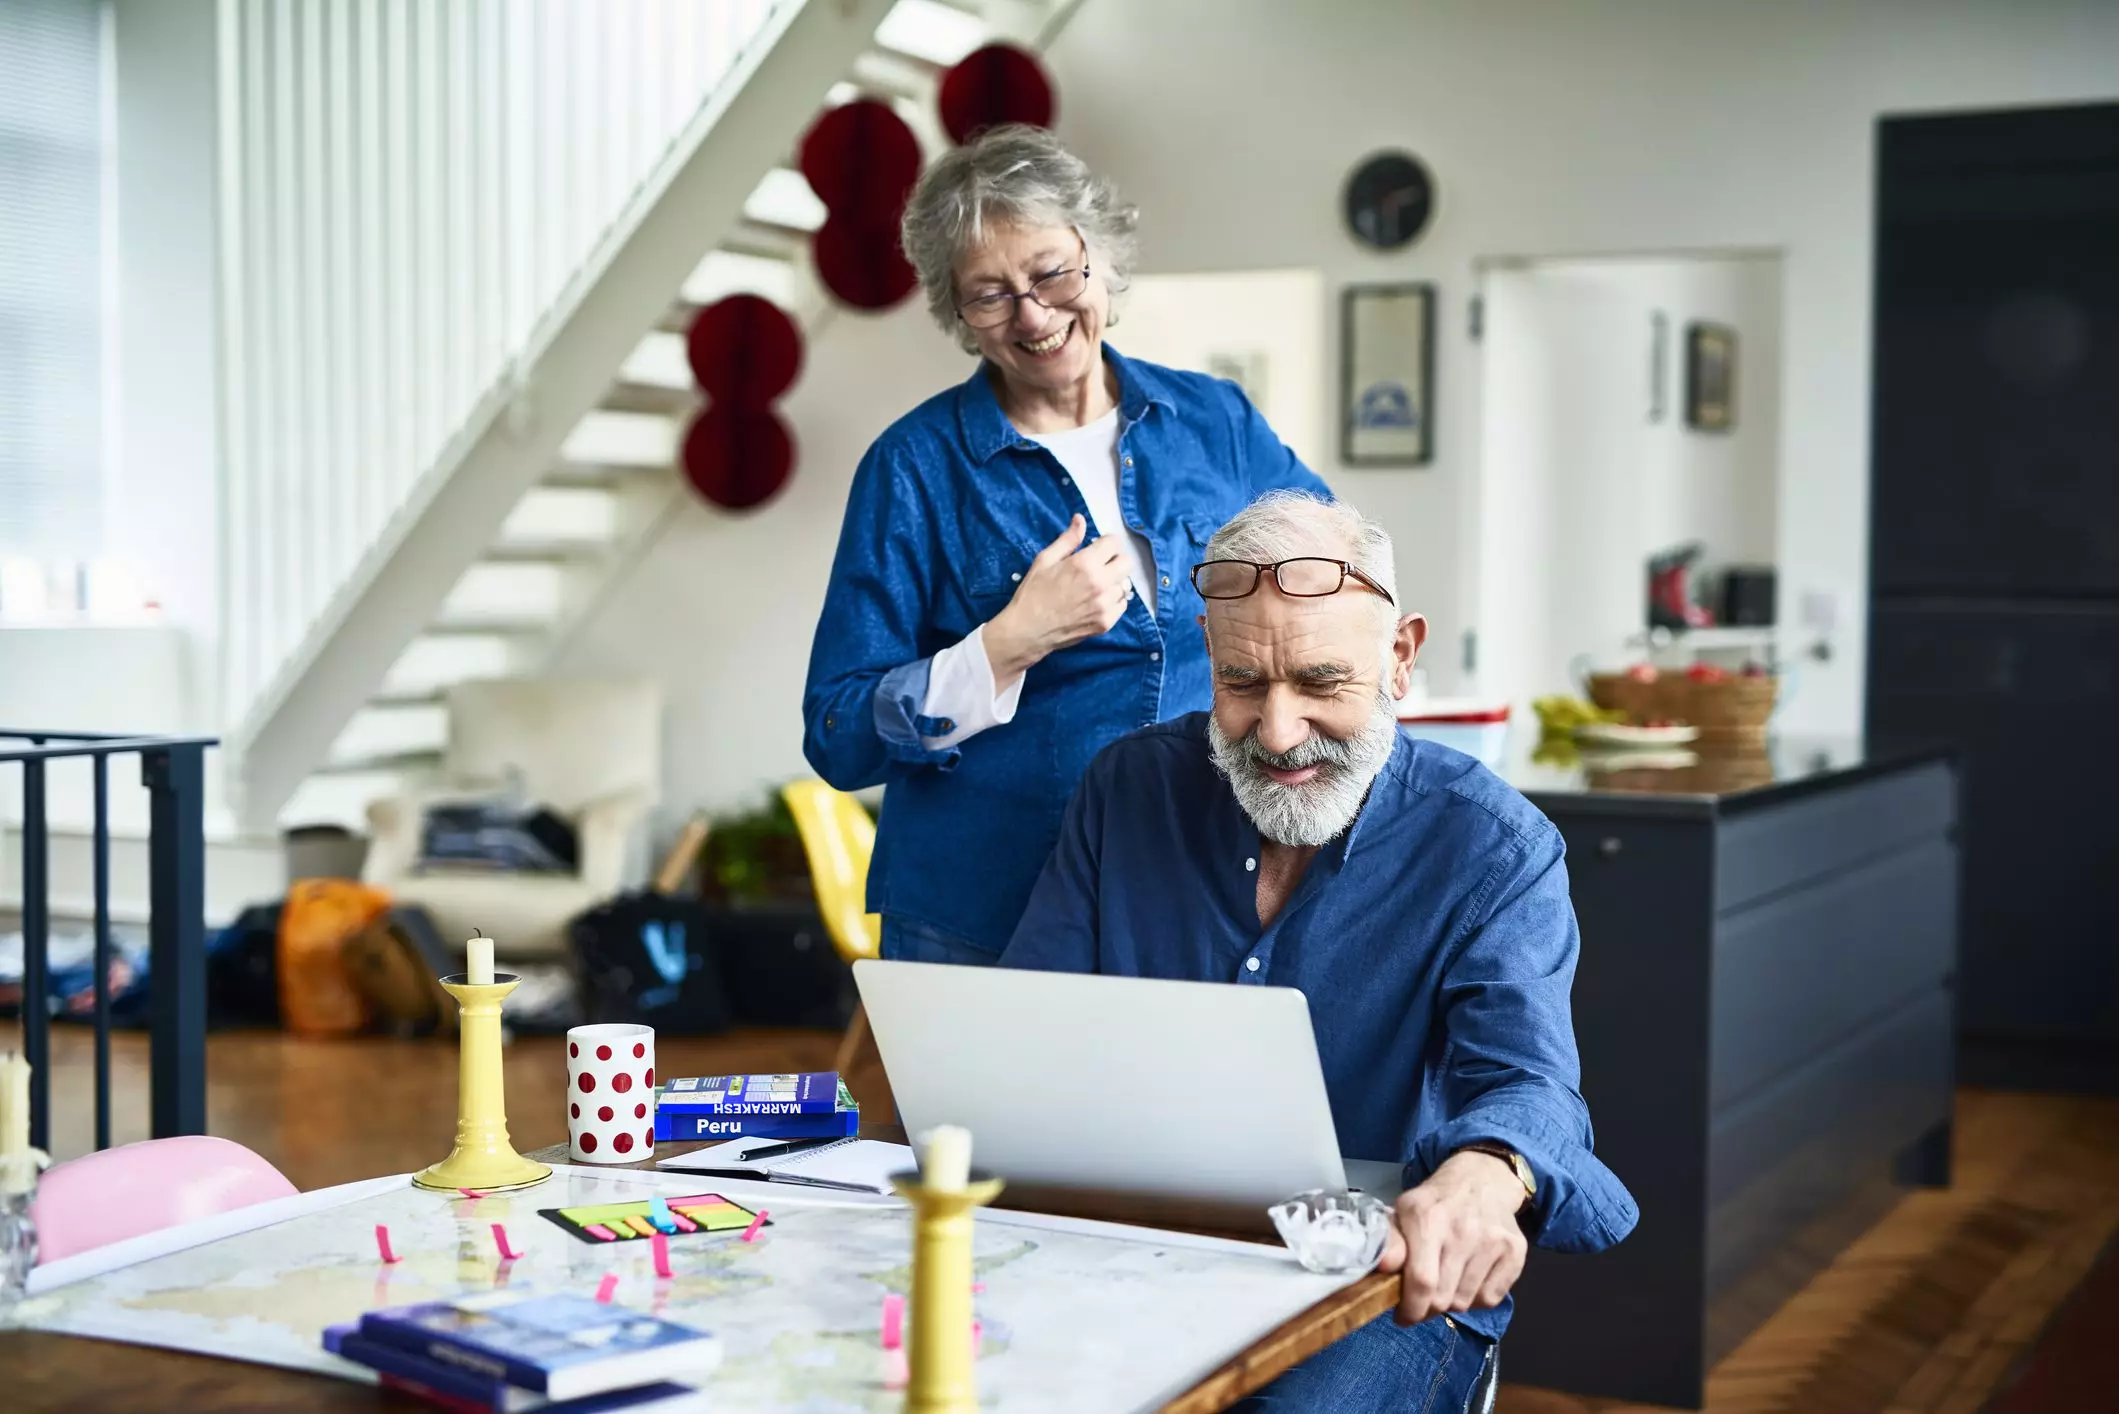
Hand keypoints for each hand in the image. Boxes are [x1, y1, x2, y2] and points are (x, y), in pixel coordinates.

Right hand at [983, 515, 1132, 683]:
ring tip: (1096, 586)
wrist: (1027, 631)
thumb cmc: (1033, 593)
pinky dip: (1113, 601)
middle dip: (1115, 560)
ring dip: (1114, 581)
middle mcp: (1099, 583)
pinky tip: (1097, 601)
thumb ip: (1068, 539)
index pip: (1114, 543)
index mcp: (1085, 563)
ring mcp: (1104, 605)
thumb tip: (1080, 519)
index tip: (1098, 548)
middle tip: (1100, 565)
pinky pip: (1122, 605)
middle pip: (1126, 562)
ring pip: (1125, 585)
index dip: (1105, 543)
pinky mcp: (1106, 622)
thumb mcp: (1045, 560)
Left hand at [1376, 1151, 1528, 1324]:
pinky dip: (1476, 1298)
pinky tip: (1468, 1279)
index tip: (1403, 1316)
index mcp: (1429, 1219)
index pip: (1422, 1281)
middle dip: (1427, 1308)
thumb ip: (1390, 1241)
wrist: (1481, 1180)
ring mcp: (1493, 1241)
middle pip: (1443, 1298)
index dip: (1411, 1309)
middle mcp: (1464, 1230)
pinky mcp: (1515, 1252)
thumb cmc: (1435, 1203)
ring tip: (1446, 1282)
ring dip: (1451, 1302)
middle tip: (1422, 1299)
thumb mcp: (1404, 1212)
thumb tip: (1383, 1266)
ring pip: (1465, 1302)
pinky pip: (1490, 1299)